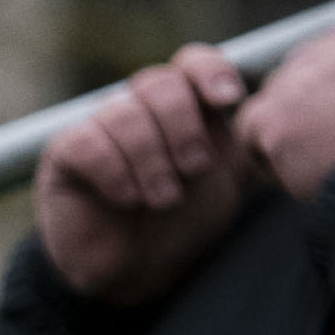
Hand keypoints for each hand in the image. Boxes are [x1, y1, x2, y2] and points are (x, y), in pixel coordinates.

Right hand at [30, 42, 256, 308]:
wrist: (134, 272)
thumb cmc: (183, 225)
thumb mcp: (227, 179)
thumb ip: (243, 138)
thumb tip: (271, 105)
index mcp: (181, 108)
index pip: (191, 62)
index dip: (209, 71)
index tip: (227, 101)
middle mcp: (139, 109)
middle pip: (159, 83)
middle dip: (183, 128)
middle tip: (194, 170)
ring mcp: (99, 128)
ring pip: (123, 113)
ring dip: (151, 159)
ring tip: (162, 200)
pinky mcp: (64, 153)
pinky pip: (88, 142)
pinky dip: (114, 171)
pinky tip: (126, 198)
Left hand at [234, 21, 334, 209]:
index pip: (318, 56)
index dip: (319, 93)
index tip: (332, 116)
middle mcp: (324, 51)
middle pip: (288, 80)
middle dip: (298, 113)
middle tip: (323, 142)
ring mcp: (293, 82)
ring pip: (268, 106)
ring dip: (284, 134)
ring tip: (316, 159)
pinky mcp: (272, 115)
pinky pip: (249, 132)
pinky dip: (265, 156)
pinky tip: (295, 170)